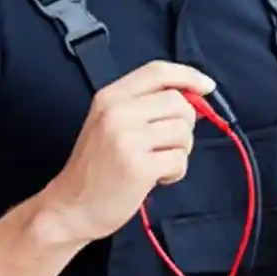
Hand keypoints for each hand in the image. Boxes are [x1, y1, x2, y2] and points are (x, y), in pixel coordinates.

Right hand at [40, 60, 214, 242]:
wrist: (70, 204)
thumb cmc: (94, 165)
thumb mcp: (109, 122)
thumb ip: (144, 105)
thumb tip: (193, 97)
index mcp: (109, 97)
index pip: (156, 71)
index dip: (188, 75)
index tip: (206, 86)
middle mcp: (117, 112)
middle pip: (178, 102)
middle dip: (184, 124)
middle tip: (165, 143)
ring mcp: (127, 139)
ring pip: (183, 131)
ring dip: (179, 151)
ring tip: (155, 162)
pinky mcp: (139, 167)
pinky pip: (180, 160)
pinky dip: (175, 172)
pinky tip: (155, 177)